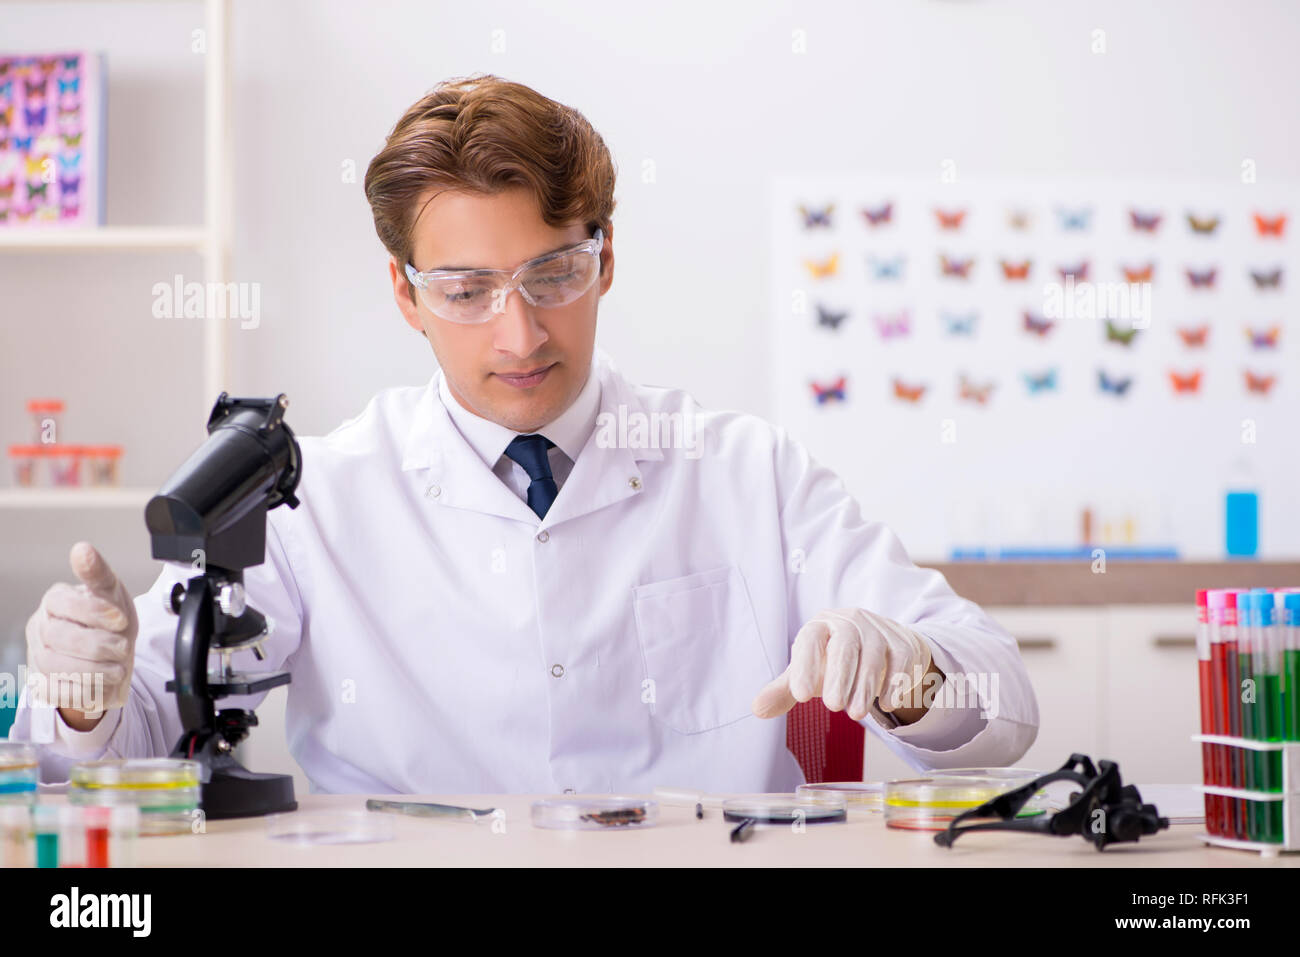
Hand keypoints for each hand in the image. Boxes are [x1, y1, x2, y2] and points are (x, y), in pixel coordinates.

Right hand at [25, 542, 138, 725]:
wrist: (114, 656)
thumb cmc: (110, 619)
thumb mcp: (111, 594)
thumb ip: (97, 574)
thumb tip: (82, 549)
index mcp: (55, 601)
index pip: (62, 603)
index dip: (92, 612)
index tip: (120, 619)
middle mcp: (41, 628)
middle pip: (59, 638)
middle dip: (98, 645)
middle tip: (123, 647)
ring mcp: (38, 656)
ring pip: (56, 666)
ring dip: (94, 670)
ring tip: (118, 668)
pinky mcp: (43, 684)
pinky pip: (58, 691)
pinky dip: (86, 690)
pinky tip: (103, 683)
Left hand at [751, 607, 931, 720]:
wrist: (879, 646)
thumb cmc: (835, 662)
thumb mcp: (809, 672)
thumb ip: (785, 690)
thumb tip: (757, 709)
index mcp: (820, 626)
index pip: (810, 638)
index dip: (804, 664)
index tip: (799, 695)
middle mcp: (849, 621)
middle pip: (846, 644)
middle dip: (840, 676)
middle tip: (834, 707)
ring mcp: (878, 629)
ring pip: (875, 653)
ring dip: (866, 686)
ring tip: (857, 714)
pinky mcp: (902, 640)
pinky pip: (901, 658)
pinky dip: (895, 682)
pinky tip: (887, 703)